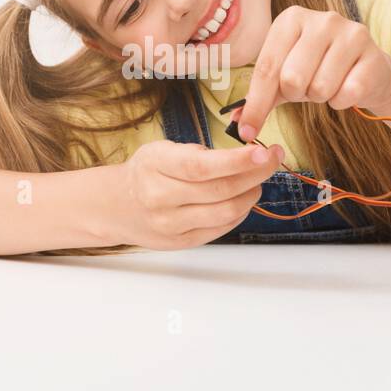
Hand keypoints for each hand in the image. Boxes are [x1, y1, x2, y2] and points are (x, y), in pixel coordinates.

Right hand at [115, 140, 284, 249]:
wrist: (117, 206)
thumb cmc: (146, 172)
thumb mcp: (161, 149)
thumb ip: (196, 151)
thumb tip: (240, 155)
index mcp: (155, 166)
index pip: (202, 166)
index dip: (236, 161)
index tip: (262, 153)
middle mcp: (160, 197)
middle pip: (220, 190)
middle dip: (255, 174)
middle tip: (272, 159)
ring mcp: (170, 224)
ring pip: (225, 212)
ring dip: (251, 195)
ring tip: (258, 180)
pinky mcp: (180, 242)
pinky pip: (220, 229)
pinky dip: (240, 213)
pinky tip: (244, 199)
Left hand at [233, 6, 390, 142]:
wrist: (367, 70)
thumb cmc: (318, 70)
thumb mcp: (284, 78)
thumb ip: (260, 97)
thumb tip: (240, 123)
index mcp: (291, 19)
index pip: (266, 67)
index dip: (256, 104)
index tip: (247, 132)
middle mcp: (322, 19)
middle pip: (291, 79)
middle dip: (296, 95)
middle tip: (306, 87)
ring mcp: (351, 33)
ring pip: (320, 88)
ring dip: (321, 97)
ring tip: (328, 84)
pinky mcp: (373, 54)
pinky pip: (347, 94)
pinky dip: (343, 101)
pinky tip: (347, 87)